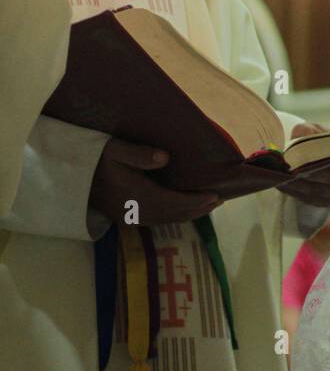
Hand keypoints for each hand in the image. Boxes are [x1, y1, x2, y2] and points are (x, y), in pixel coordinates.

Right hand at [90, 139, 223, 225]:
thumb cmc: (94, 159)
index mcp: (137, 196)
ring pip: (166, 219)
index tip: (215, 196)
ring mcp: (131, 216)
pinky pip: (157, 220)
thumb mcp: (114, 150)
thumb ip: (139, 154)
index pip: (174, 203)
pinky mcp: (126, 216)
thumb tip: (164, 157)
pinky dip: (174, 215)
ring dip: (187, 213)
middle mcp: (136, 211)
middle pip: (174, 215)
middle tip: (218, 200)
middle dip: (197, 209)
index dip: (196, 201)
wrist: (70, 176)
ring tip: (207, 205)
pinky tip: (181, 208)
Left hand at [278, 122, 329, 207]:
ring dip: (298, 182)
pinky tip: (279, 182)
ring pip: (317, 189)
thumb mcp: (311, 130)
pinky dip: (292, 190)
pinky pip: (306, 198)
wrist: (307, 159)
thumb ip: (308, 130)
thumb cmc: (313, 141)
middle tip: (300, 167)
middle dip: (317, 172)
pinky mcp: (322, 202)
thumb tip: (303, 136)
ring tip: (283, 174)